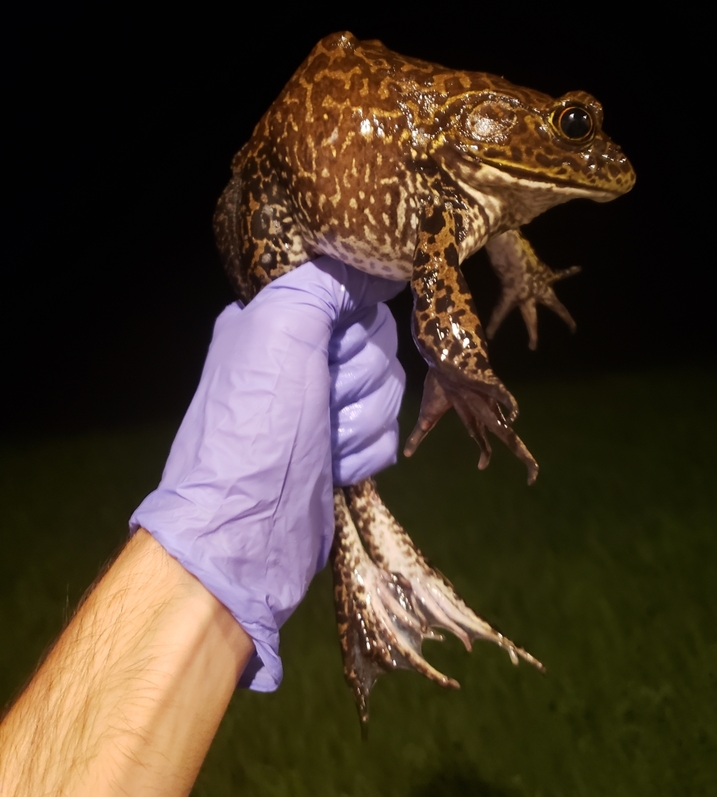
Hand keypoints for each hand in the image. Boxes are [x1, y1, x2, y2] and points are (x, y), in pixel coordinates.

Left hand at [131, 257, 405, 690]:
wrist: (246, 528)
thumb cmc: (256, 422)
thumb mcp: (278, 327)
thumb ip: (327, 282)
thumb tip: (381, 269)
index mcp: (278, 320)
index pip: (353, 297)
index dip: (353, 327)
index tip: (331, 348)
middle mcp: (301, 358)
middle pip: (379, 344)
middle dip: (358, 378)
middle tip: (323, 400)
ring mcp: (324, 407)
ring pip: (390, 389)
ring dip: (361, 420)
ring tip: (324, 442)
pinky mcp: (345, 450)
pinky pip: (390, 433)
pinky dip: (367, 452)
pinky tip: (335, 467)